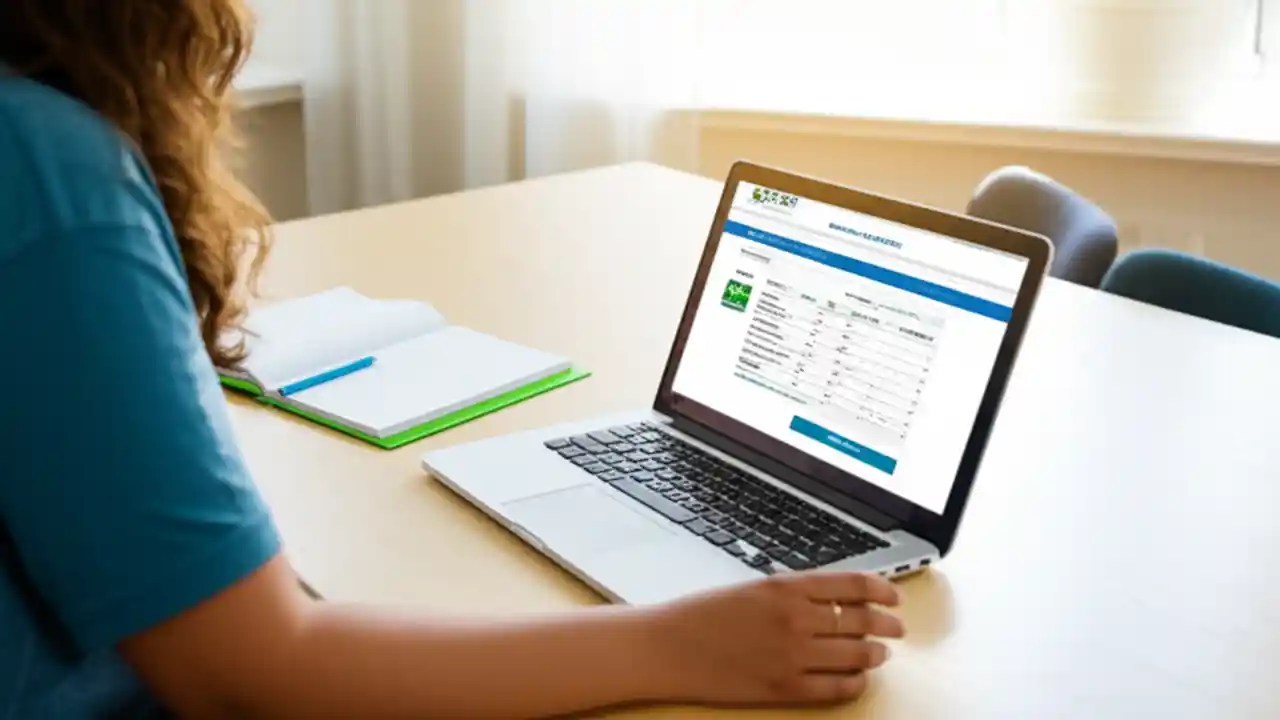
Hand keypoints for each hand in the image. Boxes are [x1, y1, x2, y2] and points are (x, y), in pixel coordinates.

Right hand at [644, 572, 903, 705]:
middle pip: (861, 620)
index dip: (883, 590)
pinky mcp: (784, 688)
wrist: (668, 646)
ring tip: (879, 655)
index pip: (854, 584)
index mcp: (787, 586)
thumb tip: (841, 600)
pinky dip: (855, 683)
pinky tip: (857, 679)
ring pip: (856, 655)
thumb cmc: (704, 614)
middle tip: (896, 629)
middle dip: (887, 625)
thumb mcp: (754, 587)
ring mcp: (792, 655)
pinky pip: (837, 688)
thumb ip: (797, 592)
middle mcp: (795, 618)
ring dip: (875, 655)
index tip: (893, 597)